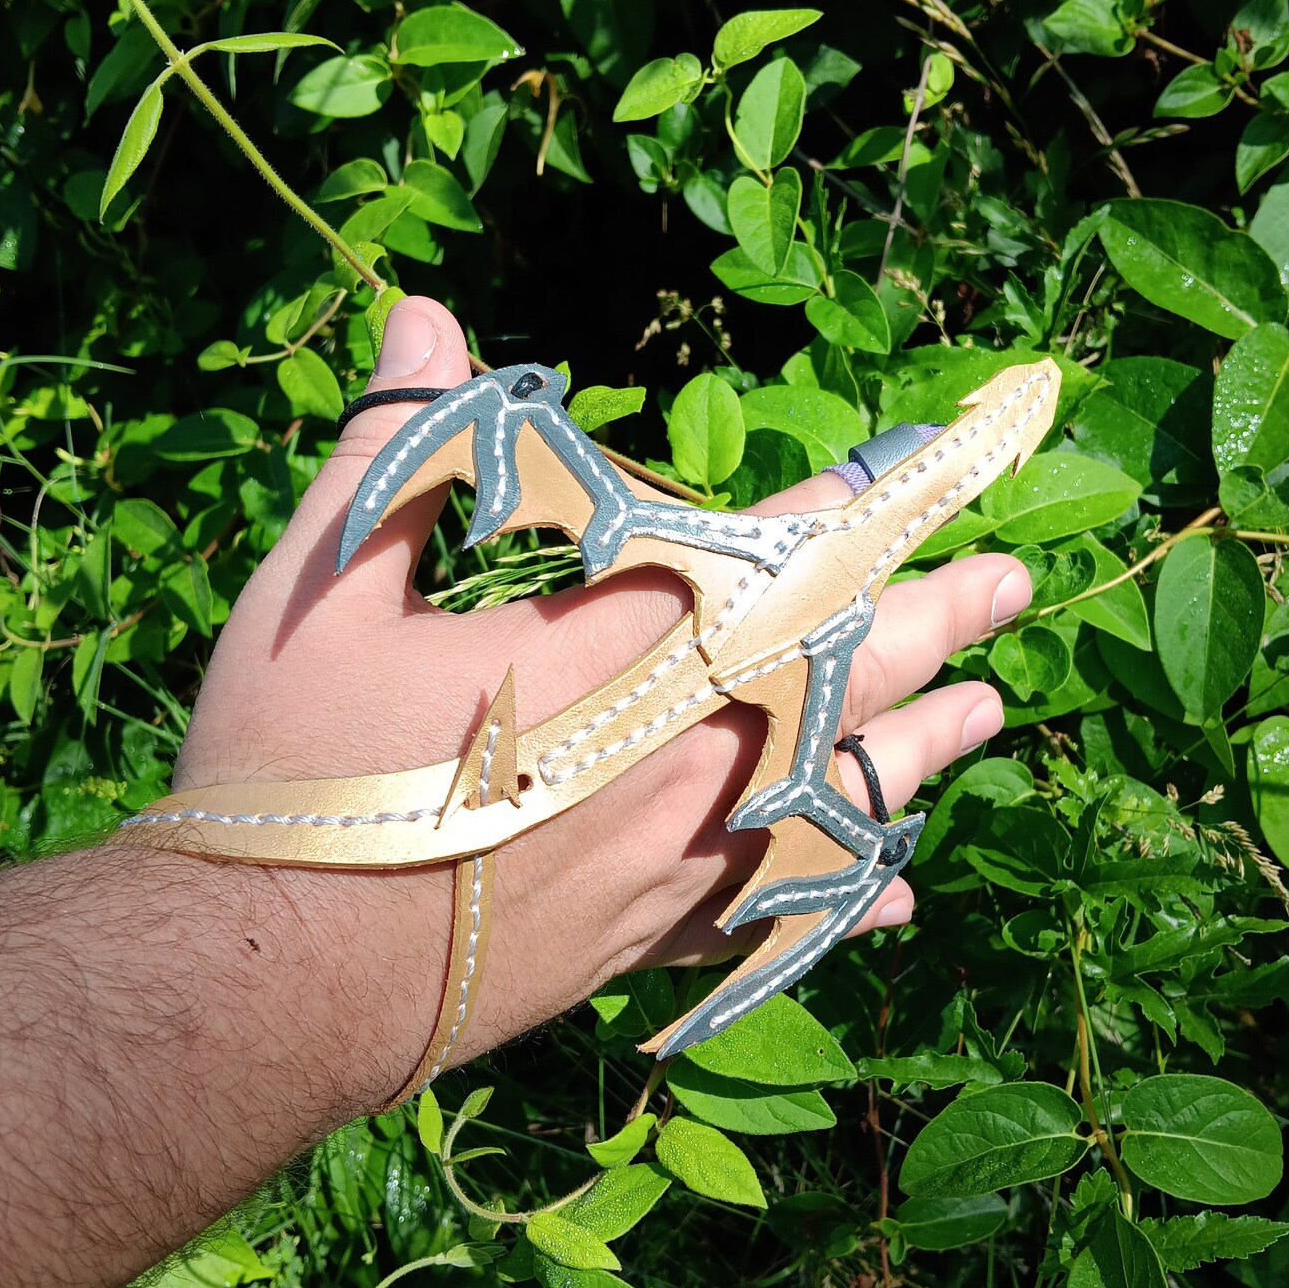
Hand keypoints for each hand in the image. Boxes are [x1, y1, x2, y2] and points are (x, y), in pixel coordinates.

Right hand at [173, 298, 1032, 1108]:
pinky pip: (783, 912)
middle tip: (1011, 585)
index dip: (851, 502)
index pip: (776, 547)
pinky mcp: (652, 938)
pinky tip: (894, 895)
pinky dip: (845, 897)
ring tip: (988, 712)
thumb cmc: (300, 768)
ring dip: (923, 747)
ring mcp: (683, 852)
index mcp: (625, 641)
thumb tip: (425, 312)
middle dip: (935, 616)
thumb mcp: (326, 584)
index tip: (919, 465)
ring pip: (844, 793)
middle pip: (848, 668)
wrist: (276, 975)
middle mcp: (688, 745)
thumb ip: (399, 449)